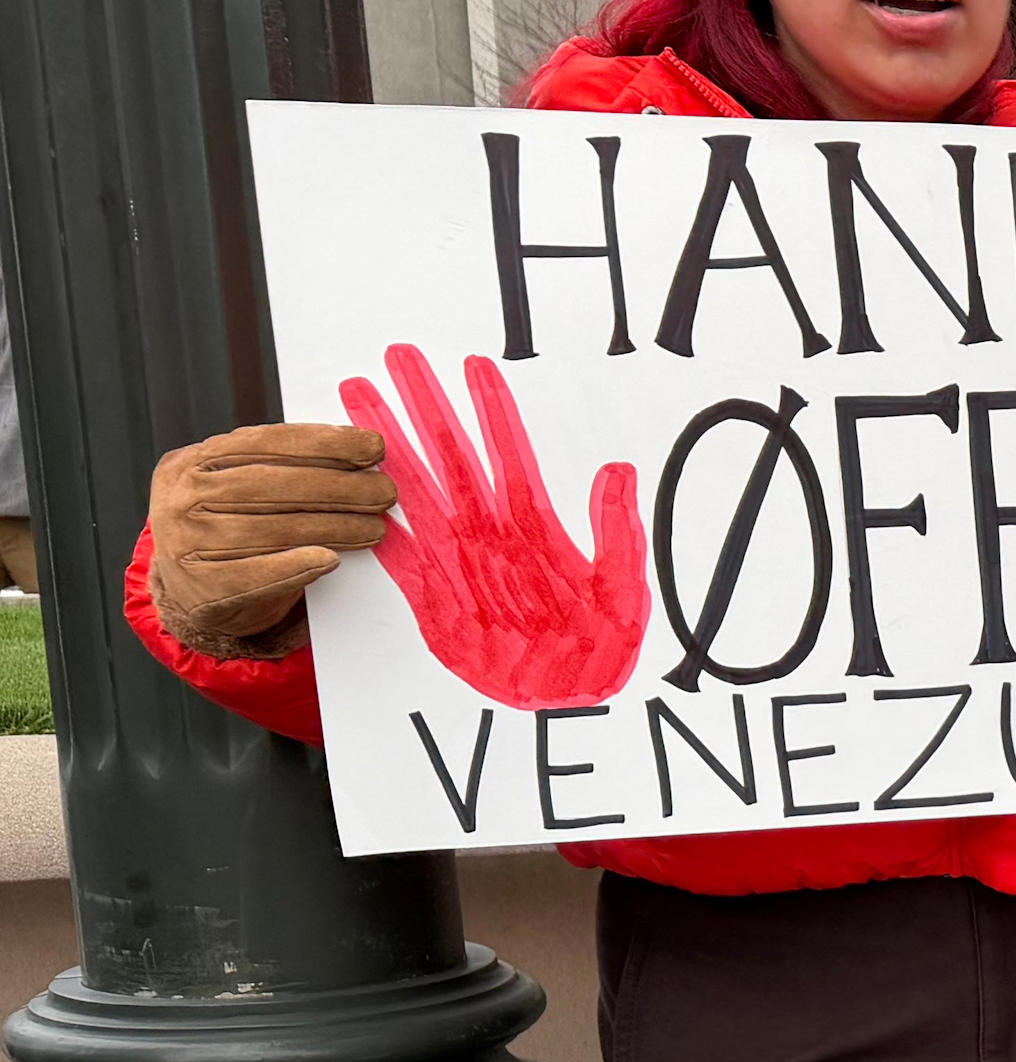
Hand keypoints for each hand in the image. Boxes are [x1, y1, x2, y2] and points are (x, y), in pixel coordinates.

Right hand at [145, 421, 395, 657]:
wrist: (191, 593)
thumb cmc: (231, 530)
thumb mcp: (238, 488)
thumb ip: (282, 469)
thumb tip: (359, 455)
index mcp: (194, 461)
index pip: (265, 442)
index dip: (324, 443)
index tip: (374, 447)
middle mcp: (183, 496)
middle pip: (270, 486)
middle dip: (337, 487)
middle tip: (385, 492)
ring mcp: (184, 541)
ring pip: (269, 530)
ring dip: (331, 527)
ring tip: (375, 527)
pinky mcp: (200, 587)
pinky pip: (253, 576)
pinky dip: (295, 566)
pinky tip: (330, 560)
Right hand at [346, 346, 649, 707]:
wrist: (567, 706)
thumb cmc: (600, 651)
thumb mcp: (622, 589)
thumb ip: (615, 530)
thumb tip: (617, 470)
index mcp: (534, 528)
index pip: (508, 452)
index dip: (492, 408)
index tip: (476, 364)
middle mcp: (488, 534)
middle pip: (450, 454)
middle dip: (425, 404)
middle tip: (398, 355)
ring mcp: (457, 560)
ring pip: (413, 487)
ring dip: (387, 444)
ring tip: (357, 394)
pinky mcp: (433, 597)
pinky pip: (394, 551)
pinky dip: (370, 520)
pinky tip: (347, 485)